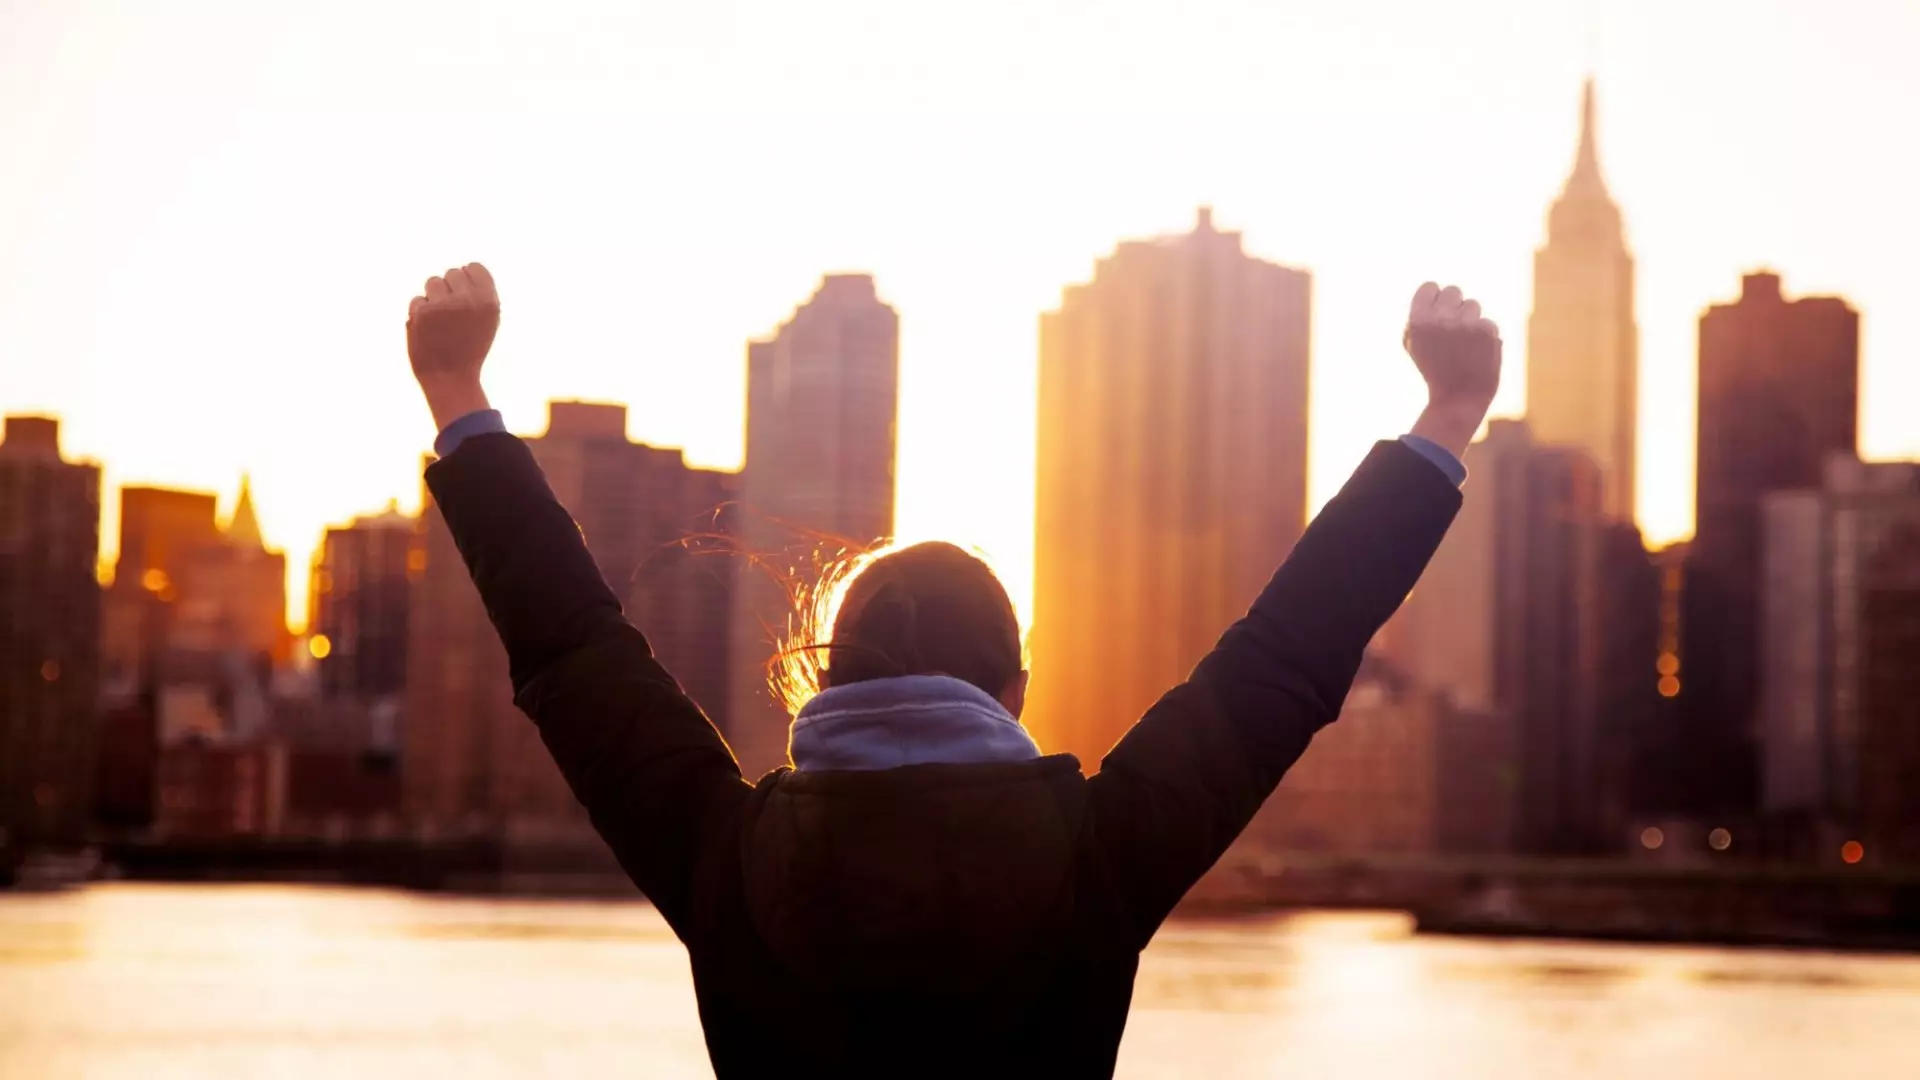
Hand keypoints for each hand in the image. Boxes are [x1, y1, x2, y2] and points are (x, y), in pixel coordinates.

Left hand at [407, 263, 499, 428]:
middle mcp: (468, 300)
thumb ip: (480, 295)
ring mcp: (444, 305)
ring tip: (439, 321)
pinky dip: (420, 313)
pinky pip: (417, 300)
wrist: (450, 379)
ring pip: (432, 282)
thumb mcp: (488, 322)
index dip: (467, 279)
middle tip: (451, 313)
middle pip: (452, 273)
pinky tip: (428, 330)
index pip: (474, 268)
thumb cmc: (470, 350)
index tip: (464, 294)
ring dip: (433, 298)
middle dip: (449, 289)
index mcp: (489, 301)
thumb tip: (464, 271)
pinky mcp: (422, 312)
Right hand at [1404, 282, 1501, 458]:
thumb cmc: (1433, 371)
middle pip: (1453, 291)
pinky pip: (1487, 322)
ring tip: (1465, 345)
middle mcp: (1441, 318)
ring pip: (1472, 305)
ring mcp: (1466, 323)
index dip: (1434, 298)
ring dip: (1470, 320)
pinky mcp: (1487, 330)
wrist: (1458, 399)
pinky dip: (1485, 336)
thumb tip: (1434, 296)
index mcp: (1418, 320)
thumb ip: (1419, 318)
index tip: (1437, 311)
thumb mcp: (1414, 345)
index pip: (1430, 286)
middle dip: (1453, 307)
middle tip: (1453, 328)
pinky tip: (1478, 353)